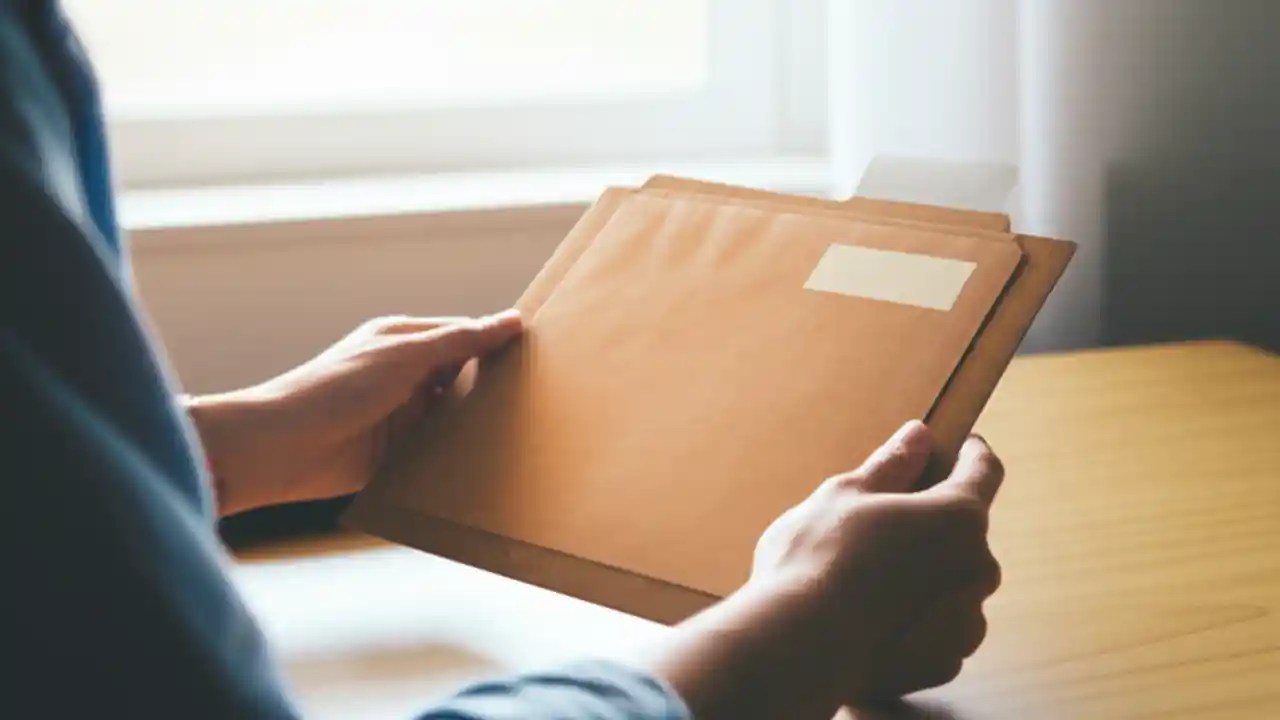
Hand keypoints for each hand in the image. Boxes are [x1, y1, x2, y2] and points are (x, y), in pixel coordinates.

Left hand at [187, 310, 522, 515]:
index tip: (538, 355)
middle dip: (491, 387)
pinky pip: (438, 451)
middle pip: (462, 378)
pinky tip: (487, 460)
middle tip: (540, 398)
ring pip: (453, 416)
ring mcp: (401, 415)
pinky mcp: (398, 453)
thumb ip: (459, 340)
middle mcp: (405, 376)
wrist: (283, 447)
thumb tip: (510, 321)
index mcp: (404, 341)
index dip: (497, 344)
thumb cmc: (336, 388)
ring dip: (476, 424)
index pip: (464, 335)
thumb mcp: (404, 356)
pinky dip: (457, 454)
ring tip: (523, 431)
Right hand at [646, 421, 1002, 718]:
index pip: (984, 469)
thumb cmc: (815, 561)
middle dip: (930, 523)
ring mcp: (965, 624)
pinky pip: (934, 630)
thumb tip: (918, 437)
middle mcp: (977, 570)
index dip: (969, 451)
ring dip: (921, 577)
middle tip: (878, 524)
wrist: (796, 650)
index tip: (955, 445)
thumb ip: (891, 466)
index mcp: (958, 517)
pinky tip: (867, 619)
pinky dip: (910, 622)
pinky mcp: (944, 665)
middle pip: (964, 532)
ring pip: (949, 585)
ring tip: (863, 581)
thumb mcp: (843, 495)